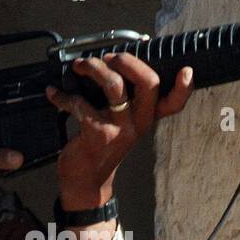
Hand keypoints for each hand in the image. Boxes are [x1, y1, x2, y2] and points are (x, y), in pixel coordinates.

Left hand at [46, 53, 192, 209]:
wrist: (85, 181)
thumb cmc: (101, 146)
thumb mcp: (120, 125)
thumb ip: (123, 100)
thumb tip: (112, 64)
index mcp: (146, 118)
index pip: (174, 103)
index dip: (184, 87)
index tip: (185, 70)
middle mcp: (139, 123)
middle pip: (149, 84)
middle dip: (128, 61)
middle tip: (108, 57)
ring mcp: (120, 129)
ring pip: (114, 86)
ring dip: (94, 68)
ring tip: (80, 65)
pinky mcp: (98, 134)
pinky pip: (81, 104)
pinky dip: (63, 96)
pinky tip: (54, 93)